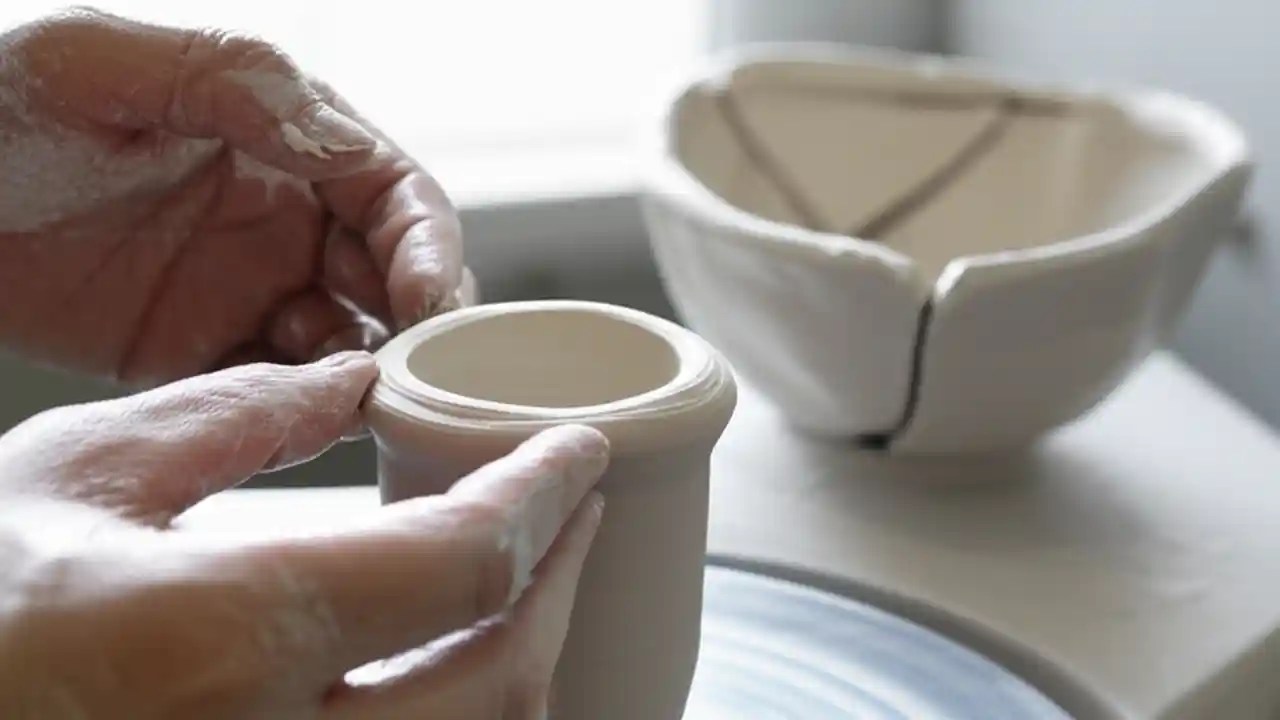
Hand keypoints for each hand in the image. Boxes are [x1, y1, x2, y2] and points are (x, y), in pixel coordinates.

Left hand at [0, 8, 469, 384]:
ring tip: (336, 385)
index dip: (429, 246)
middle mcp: (276, 216)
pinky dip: (300, 408)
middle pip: (391, 274)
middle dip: (415, 321)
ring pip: (348, 340)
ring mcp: (240, 289)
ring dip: (362, 367)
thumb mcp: (99, 63)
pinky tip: (285, 411)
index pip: (392, 191)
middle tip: (409, 364)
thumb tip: (352, 146)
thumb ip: (235, 85)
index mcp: (276, 136)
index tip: (430, 301)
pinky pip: (275, 391)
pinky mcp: (196, 354)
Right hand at [0, 352, 608, 718]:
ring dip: (523, 661)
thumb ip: (229, 423)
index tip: (578, 452)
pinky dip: (458, 717)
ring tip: (526, 578)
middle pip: (501, 683)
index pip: (462, 565)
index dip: (545, 497)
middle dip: (559, 585)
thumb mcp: (70, 479)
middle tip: (571, 511)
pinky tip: (444, 663)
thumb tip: (345, 381)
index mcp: (221, 639)